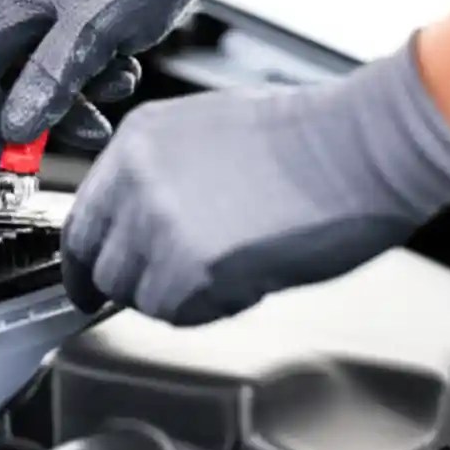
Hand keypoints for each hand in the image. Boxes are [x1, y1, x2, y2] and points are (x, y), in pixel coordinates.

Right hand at [0, 0, 301, 184]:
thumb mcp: (97, 26)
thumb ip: (51, 78)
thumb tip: (13, 130)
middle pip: (4, 76)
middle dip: (38, 114)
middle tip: (68, 141)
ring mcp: (45, 4)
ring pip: (39, 75)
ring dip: (74, 98)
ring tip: (116, 93)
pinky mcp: (74, 15)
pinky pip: (66, 63)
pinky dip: (92, 78)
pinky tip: (123, 67)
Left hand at [61, 38, 449, 325]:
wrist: (365, 146)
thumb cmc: (311, 139)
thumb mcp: (206, 135)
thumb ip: (158, 180)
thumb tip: (136, 229)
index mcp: (137, 141)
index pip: (83, 220)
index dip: (86, 264)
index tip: (88, 287)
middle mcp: (135, 180)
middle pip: (103, 265)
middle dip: (136, 285)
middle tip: (177, 286)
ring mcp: (158, 224)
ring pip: (139, 295)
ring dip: (179, 297)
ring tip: (234, 265)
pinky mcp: (190, 267)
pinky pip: (178, 314)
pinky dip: (211, 309)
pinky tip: (249, 275)